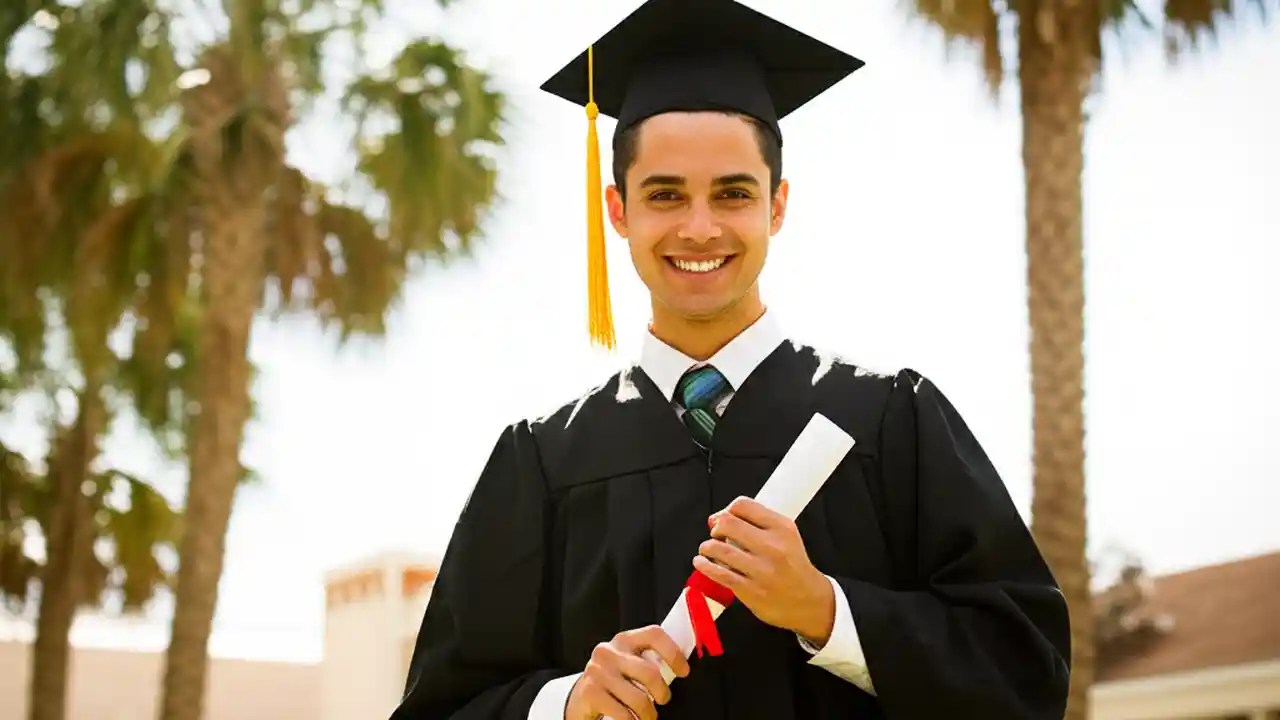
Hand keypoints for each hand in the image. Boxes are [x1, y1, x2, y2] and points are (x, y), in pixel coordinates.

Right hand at [565, 625, 689, 719]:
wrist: (581, 697)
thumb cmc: (614, 681)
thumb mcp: (630, 663)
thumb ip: (649, 660)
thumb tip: (680, 669)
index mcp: (624, 640)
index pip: (654, 635)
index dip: (673, 653)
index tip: (684, 672)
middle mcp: (609, 652)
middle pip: (650, 672)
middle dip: (662, 692)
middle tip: (663, 700)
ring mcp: (598, 672)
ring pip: (639, 699)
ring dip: (649, 714)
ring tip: (648, 716)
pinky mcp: (590, 692)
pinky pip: (624, 715)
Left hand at [694, 497, 834, 646]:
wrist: (810, 601)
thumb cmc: (792, 565)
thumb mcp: (785, 536)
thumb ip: (755, 522)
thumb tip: (716, 518)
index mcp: (782, 528)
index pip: (743, 505)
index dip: (726, 510)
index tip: (723, 519)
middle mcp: (773, 546)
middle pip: (729, 524)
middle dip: (716, 527)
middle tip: (716, 534)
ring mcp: (761, 570)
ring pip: (721, 549)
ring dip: (707, 547)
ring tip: (707, 549)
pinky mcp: (751, 590)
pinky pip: (720, 574)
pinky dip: (705, 565)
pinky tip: (701, 562)